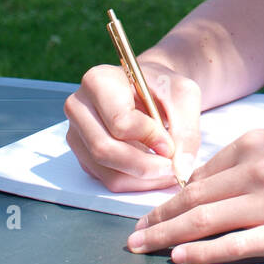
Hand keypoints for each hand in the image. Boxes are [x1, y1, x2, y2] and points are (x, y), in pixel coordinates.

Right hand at [65, 60, 201, 191]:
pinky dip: (136, 183)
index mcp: (99, 81)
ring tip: (169, 171)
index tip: (171, 145)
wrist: (152, 89)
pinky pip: (108, 179)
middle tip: (172, 168)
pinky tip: (155, 172)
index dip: (149, 138)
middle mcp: (79, 107)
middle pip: (104, 150)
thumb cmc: (165, 87)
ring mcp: (77, 133)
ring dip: (142, 179)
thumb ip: (186, 130)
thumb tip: (181, 168)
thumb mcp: (184, 96)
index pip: (119, 121)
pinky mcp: (84, 155)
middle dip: (144, 166)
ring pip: (106, 171)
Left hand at [125, 129, 263, 263]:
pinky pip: (231, 246)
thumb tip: (205, 186)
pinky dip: (199, 252)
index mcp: (257, 143)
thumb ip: (249, 162)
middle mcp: (259, 169)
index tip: (156, 211)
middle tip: (133, 232)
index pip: (201, 173)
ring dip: (165, 234)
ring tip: (141, 245)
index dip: (173, 196)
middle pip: (193, 197)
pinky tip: (178, 256)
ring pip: (203, 220)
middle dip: (157, 216)